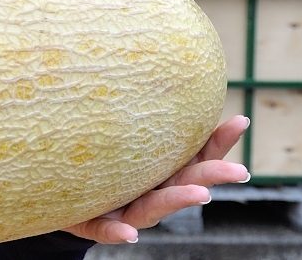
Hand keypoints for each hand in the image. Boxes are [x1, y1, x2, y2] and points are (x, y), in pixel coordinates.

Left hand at [61, 114, 249, 243]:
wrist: (59, 196)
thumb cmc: (98, 162)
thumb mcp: (119, 136)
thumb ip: (137, 115)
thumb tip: (150, 66)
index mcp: (160, 173)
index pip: (195, 155)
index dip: (219, 141)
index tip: (242, 121)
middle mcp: (150, 193)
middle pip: (185, 184)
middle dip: (212, 176)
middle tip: (240, 172)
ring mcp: (125, 211)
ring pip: (154, 208)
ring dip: (179, 201)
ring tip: (202, 195)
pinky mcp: (95, 226)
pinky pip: (107, 230)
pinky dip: (119, 233)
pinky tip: (129, 234)